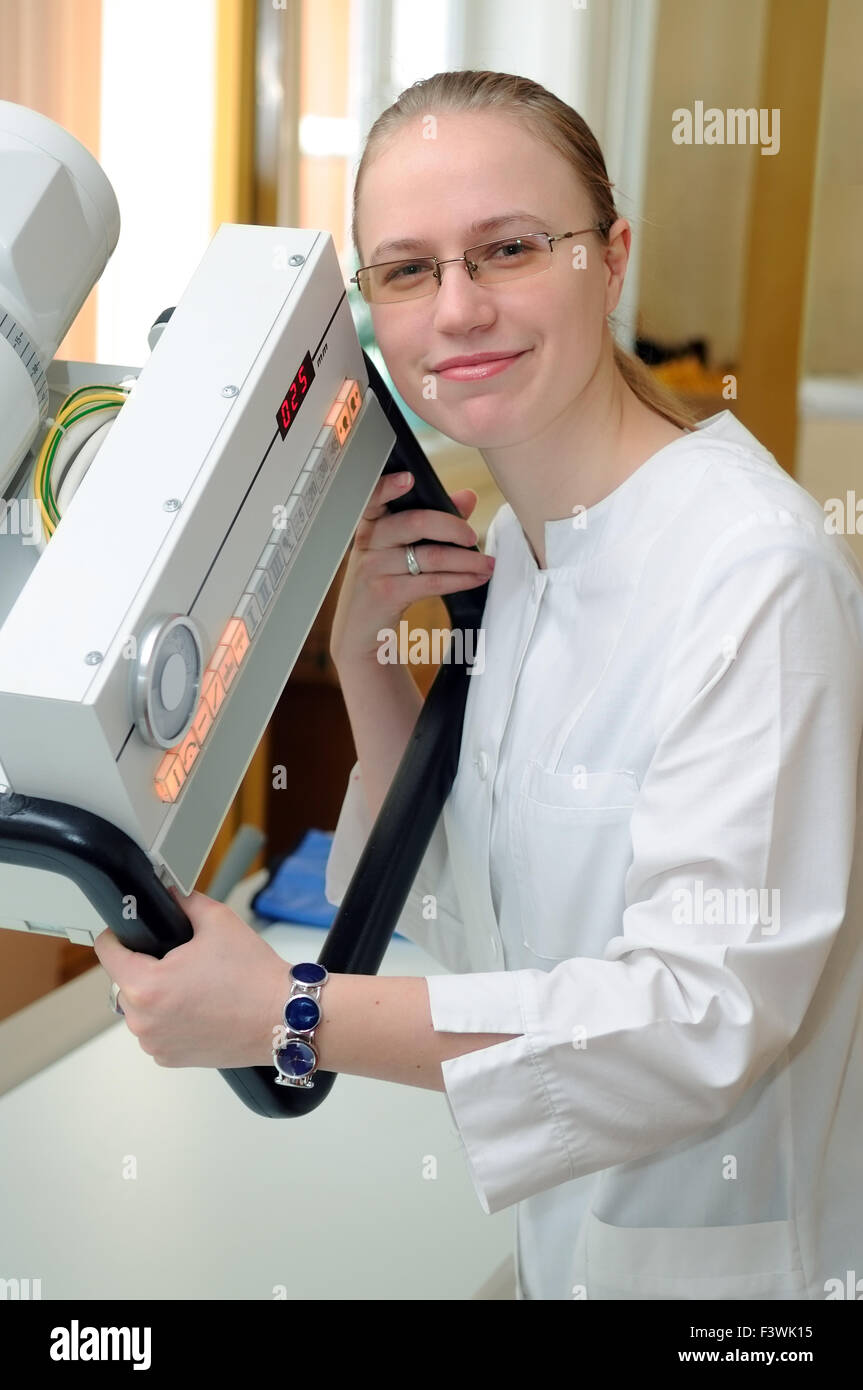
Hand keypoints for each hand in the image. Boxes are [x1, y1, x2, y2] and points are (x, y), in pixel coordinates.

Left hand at [93, 889, 292, 1068]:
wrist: (284, 1017)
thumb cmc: (254, 976)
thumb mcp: (218, 920)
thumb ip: (183, 900)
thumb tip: (168, 892)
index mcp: (147, 986)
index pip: (107, 952)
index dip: (118, 935)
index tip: (130, 931)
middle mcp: (143, 1021)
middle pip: (124, 981)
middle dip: (146, 966)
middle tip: (180, 959)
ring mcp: (155, 1043)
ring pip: (141, 1008)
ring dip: (157, 995)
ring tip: (194, 985)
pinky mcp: (169, 1058)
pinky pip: (157, 1030)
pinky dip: (170, 1018)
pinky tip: (199, 1007)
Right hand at [329, 473, 493, 665]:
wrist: (359, 632)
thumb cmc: (384, 583)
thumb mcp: (399, 550)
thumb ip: (433, 519)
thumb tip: (467, 497)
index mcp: (370, 524)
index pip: (374, 497)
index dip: (389, 486)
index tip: (409, 478)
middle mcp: (368, 542)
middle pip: (416, 522)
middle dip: (453, 527)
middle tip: (475, 536)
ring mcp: (374, 568)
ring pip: (431, 556)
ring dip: (467, 560)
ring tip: (488, 564)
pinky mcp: (386, 594)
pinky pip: (432, 582)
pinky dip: (461, 579)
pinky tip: (476, 578)